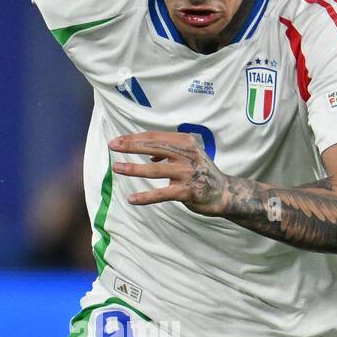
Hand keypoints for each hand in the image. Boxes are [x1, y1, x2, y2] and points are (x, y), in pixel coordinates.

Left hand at [109, 130, 229, 215]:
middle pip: (154, 146)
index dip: (135, 138)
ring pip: (156, 170)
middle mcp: (187, 155)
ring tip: (116, 168)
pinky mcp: (188, 192)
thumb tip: (149, 154)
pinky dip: (146, 197)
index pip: (155, 136)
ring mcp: (188, 173)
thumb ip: (169, 151)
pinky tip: (132, 199)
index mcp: (186, 142)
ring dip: (134, 169)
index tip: (117, 141)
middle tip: (112, 146)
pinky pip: (162, 194)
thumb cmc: (201, 172)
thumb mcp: (188, 155)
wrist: (223, 192)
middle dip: (131, 146)